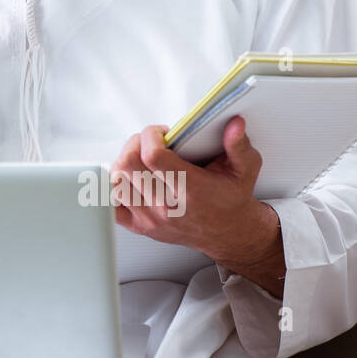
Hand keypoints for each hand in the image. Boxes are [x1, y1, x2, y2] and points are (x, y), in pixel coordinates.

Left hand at [110, 116, 277, 271]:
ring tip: (141, 157)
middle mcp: (168, 206)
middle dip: (135, 143)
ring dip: (124, 162)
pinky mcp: (140, 226)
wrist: (229, 232)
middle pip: (128, 165)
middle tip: (148, 141)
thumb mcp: (244, 168)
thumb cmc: (231, 198)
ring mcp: (151, 219)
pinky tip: (130, 178)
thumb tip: (234, 125)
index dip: (150, 136)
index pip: (153, 156)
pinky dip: (114, 188)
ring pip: (117, 181)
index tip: (161, 132)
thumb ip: (238, 145)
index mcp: (191, 190)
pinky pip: (111, 206)